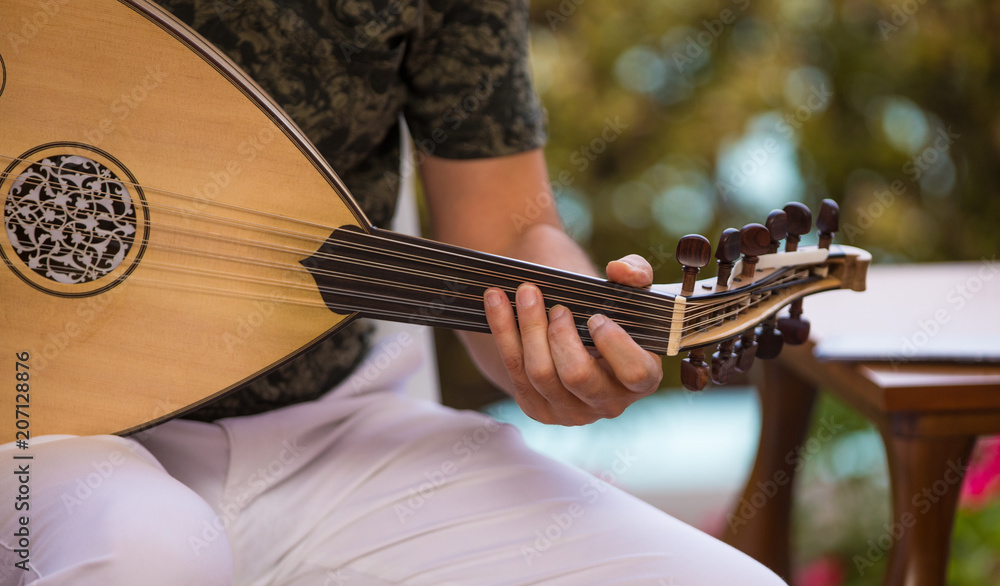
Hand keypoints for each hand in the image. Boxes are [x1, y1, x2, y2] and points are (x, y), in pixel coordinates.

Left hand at [483, 254, 662, 425]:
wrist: (571, 332)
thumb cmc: (605, 311)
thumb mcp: (626, 291)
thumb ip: (636, 273)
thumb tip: (620, 270)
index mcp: (642, 378)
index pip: (636, 372)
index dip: (615, 345)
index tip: (596, 317)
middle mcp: (608, 402)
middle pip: (577, 376)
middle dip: (561, 336)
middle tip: (558, 308)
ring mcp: (571, 411)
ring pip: (541, 374)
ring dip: (529, 328)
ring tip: (526, 293)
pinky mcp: (537, 407)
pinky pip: (515, 370)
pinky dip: (503, 330)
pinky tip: (496, 300)